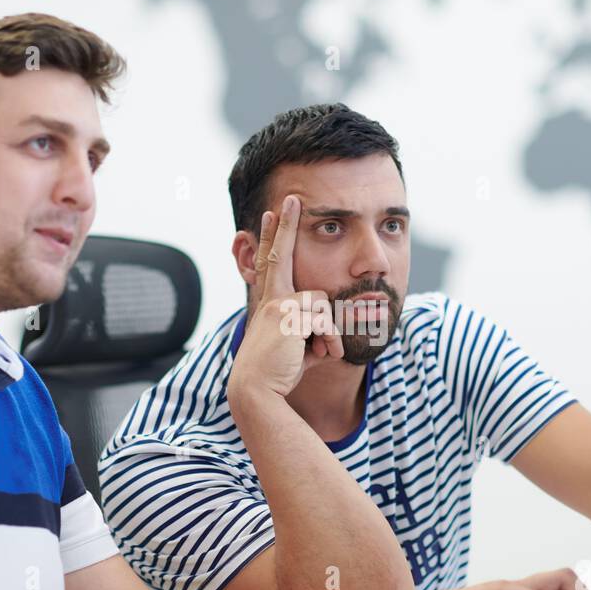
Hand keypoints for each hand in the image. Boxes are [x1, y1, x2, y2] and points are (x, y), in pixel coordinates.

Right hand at [228, 195, 343, 401]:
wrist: (258, 392)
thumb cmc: (278, 375)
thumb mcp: (302, 350)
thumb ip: (315, 336)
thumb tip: (333, 340)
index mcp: (271, 303)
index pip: (273, 264)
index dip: (270, 238)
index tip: (270, 213)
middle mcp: (271, 298)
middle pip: (279, 253)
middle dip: (284, 225)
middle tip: (290, 197)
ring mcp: (278, 304)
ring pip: (323, 303)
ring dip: (328, 333)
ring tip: (319, 352)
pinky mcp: (288, 314)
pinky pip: (326, 320)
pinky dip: (330, 341)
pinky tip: (322, 355)